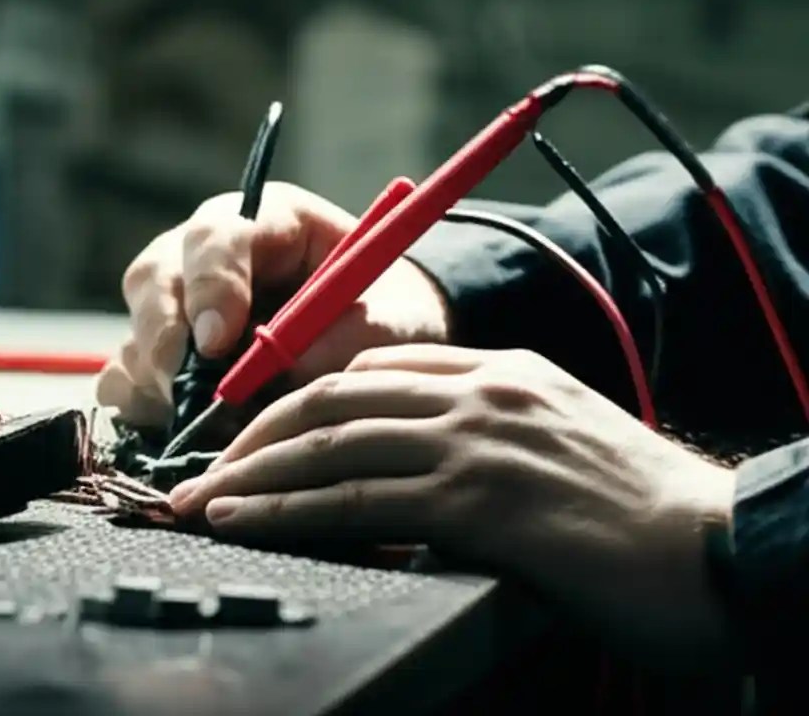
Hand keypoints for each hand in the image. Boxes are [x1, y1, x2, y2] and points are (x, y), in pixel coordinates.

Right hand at [96, 183, 449, 426]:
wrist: (376, 340)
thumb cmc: (387, 316)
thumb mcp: (395, 321)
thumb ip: (352, 338)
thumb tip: (287, 371)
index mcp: (266, 221)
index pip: (217, 238)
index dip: (210, 288)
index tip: (219, 343)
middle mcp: (202, 255)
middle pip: (152, 281)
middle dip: (168, 343)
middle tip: (196, 398)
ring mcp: (171, 305)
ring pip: (132, 337)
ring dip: (162, 389)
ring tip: (213, 428)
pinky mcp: (154, 356)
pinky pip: (120, 383)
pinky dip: (146, 414)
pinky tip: (189, 435)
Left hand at [169, 345, 736, 665]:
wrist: (721, 550)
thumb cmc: (641, 517)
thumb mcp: (558, 449)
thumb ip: (485, 442)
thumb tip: (412, 472)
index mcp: (501, 373)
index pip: (373, 370)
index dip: (299, 402)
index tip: (253, 438)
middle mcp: (483, 394)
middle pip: (336, 397)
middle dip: (255, 435)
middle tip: (203, 471)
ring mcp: (478, 443)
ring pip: (333, 445)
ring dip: (253, 475)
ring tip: (200, 501)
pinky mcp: (479, 502)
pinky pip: (356, 499)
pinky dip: (287, 509)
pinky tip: (245, 520)